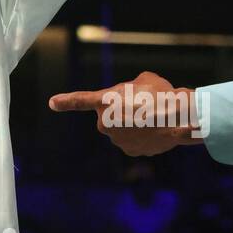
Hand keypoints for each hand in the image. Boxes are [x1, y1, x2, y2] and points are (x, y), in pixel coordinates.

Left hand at [49, 71, 201, 156]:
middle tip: (142, 104)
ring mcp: (116, 139)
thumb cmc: (162, 93)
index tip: (53, 103)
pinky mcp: (130, 151)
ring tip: (152, 117)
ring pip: (122, 129)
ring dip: (133, 123)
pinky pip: (133, 141)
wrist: (179, 118)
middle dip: (122, 111)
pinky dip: (142, 136)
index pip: (80, 100)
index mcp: (104, 100)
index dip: (66, 102)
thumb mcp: (143, 80)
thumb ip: (129, 89)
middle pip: (110, 115)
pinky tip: (155, 129)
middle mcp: (105, 122)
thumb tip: (130, 99)